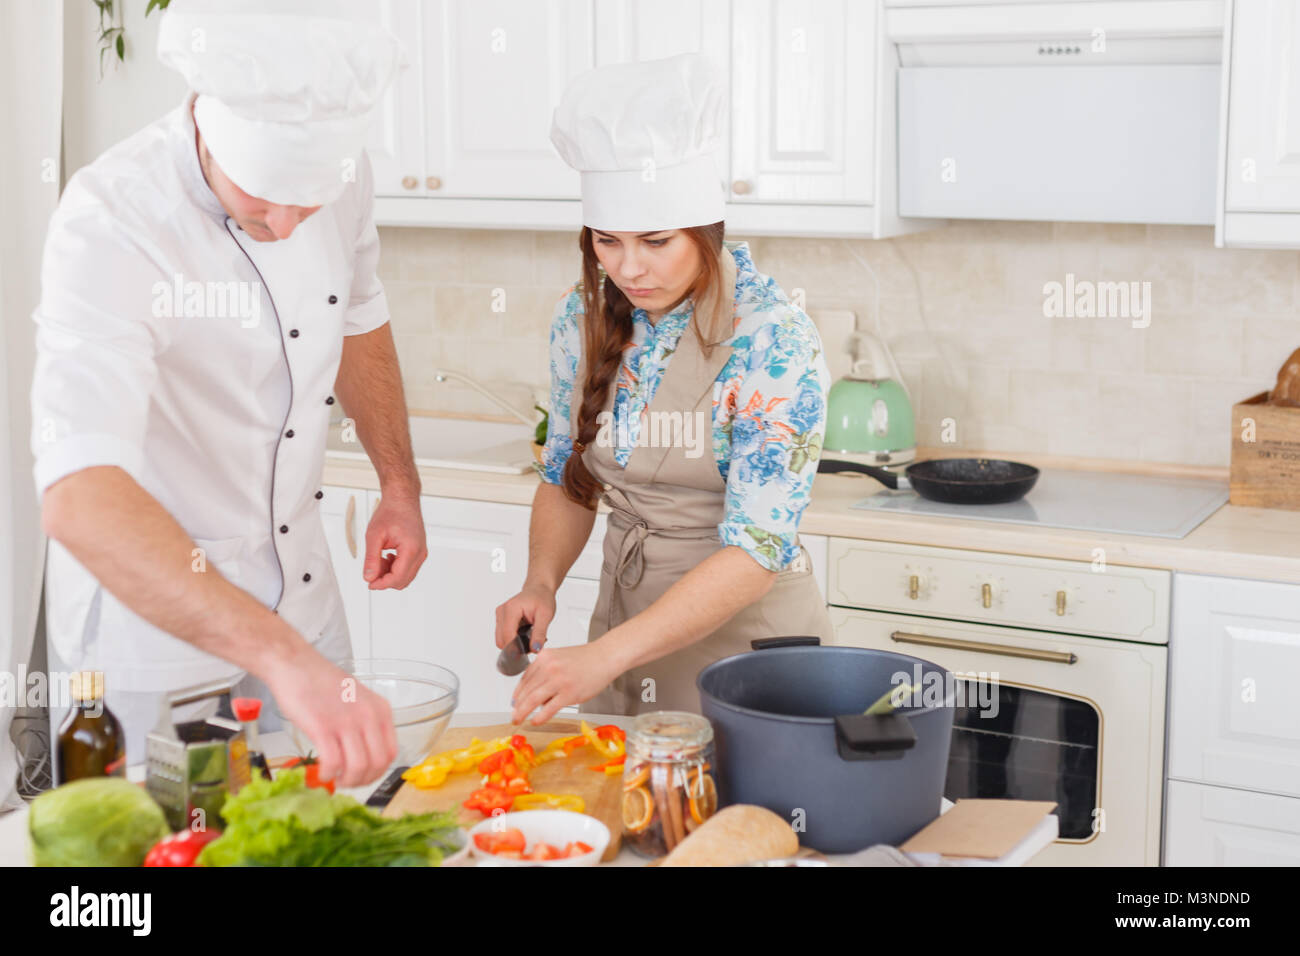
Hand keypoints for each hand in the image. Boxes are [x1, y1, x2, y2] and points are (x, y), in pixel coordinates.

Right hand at [264, 645, 397, 787]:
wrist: (295, 665)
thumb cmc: (321, 682)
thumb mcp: (357, 699)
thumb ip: (365, 722)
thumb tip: (365, 753)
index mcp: (381, 710)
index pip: (391, 753)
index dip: (378, 772)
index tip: (364, 776)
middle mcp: (369, 716)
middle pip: (378, 764)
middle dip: (363, 781)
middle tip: (347, 782)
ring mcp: (347, 722)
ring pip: (359, 767)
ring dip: (347, 781)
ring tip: (334, 778)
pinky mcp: (324, 727)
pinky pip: (334, 763)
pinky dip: (328, 775)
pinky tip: (321, 773)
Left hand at [364, 492, 426, 589]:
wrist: (402, 499)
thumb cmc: (390, 512)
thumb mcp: (374, 535)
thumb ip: (371, 559)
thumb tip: (369, 578)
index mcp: (411, 549)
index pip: (397, 578)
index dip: (381, 584)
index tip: (369, 583)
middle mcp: (420, 553)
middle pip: (403, 581)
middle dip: (385, 580)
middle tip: (372, 568)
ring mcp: (422, 553)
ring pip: (406, 576)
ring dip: (390, 574)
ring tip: (379, 559)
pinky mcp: (419, 551)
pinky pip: (408, 568)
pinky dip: (395, 568)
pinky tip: (386, 556)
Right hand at [494, 583, 556, 650]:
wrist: (539, 589)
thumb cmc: (542, 598)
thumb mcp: (546, 615)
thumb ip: (540, 633)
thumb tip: (535, 649)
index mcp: (511, 609)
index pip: (507, 636)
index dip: (517, 648)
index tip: (531, 650)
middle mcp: (502, 612)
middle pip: (502, 641)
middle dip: (517, 646)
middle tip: (534, 642)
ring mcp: (500, 615)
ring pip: (502, 640)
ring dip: (515, 643)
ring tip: (530, 636)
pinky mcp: (501, 619)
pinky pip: (504, 636)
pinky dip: (514, 639)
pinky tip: (525, 633)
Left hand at [509, 642, 620, 724]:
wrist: (605, 657)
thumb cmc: (585, 659)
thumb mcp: (559, 658)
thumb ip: (545, 672)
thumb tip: (535, 695)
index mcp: (544, 657)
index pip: (524, 679)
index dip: (517, 694)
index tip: (514, 703)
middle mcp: (549, 667)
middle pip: (526, 691)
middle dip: (517, 706)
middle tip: (514, 715)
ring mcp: (558, 680)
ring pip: (533, 700)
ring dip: (523, 713)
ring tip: (518, 720)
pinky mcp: (569, 693)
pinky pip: (549, 708)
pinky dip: (540, 717)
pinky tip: (535, 721)